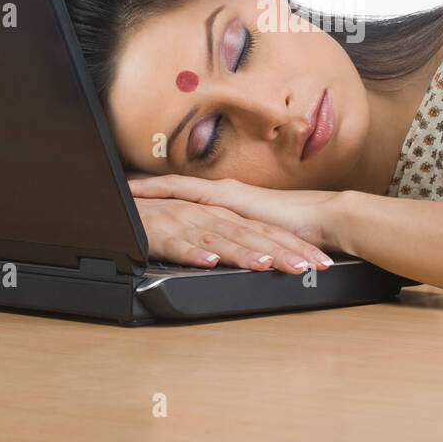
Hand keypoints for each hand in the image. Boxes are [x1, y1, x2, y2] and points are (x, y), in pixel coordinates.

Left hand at [128, 175, 346, 263]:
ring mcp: (226, 195)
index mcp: (231, 202)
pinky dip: (161, 193)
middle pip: (175, 188)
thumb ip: (246, 243)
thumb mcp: (265, 240)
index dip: (162, 193)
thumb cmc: (302, 232)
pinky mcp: (229, 199)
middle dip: (146, 188)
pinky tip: (142, 194)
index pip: (189, 195)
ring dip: (148, 190)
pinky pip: (185, 194)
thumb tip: (231, 256)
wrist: (326, 220)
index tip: (137, 193)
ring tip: (120, 188)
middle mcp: (225, 194)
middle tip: (117, 185)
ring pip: (176, 189)